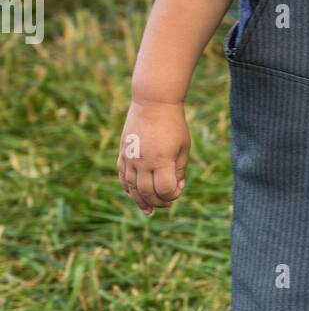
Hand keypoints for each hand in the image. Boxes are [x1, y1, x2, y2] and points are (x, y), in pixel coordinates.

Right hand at [117, 99, 190, 215]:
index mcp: (161, 160)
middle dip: (159, 201)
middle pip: (148, 193)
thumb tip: (177, 188)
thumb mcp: (183, 147)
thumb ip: (179, 170)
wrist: (153, 102)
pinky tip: (135, 195)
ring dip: (141, 201)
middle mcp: (143, 162)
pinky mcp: (123, 153)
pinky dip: (128, 189)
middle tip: (167, 202)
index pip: (165, 190)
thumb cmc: (173, 124)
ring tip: (150, 208)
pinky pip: (122, 177)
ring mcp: (130, 158)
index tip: (180, 187)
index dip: (174, 195)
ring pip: (132, 188)